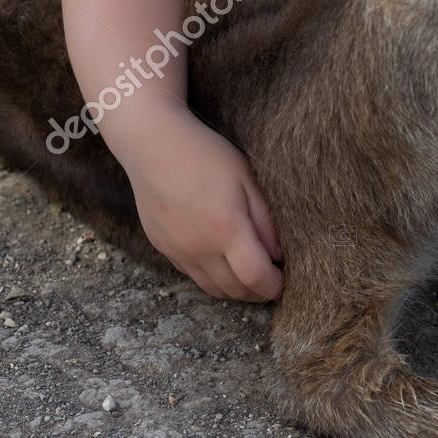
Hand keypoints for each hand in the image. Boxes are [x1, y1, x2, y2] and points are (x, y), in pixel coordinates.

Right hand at [125, 115, 284, 300]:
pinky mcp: (163, 248)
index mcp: (226, 229)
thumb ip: (264, 220)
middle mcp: (200, 248)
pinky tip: (222, 261)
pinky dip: (212, 277)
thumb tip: (277, 255)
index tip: (284, 280)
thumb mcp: (246, 178)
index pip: (256, 277)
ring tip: (249, 276)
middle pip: (234, 290)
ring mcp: (178, 251)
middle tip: (271, 280)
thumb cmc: (205, 154)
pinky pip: (192, 274)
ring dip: (234, 289)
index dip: (274, 286)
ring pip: (212, 288)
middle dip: (257, 292)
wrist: (153, 145)